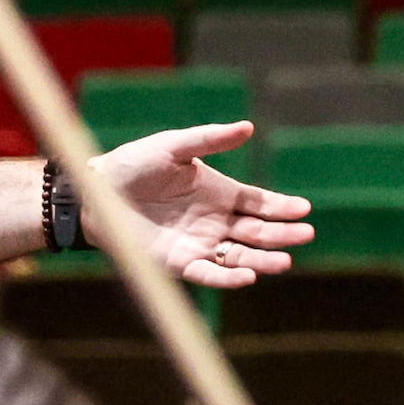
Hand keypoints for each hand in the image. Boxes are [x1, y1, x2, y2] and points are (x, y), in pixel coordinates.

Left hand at [90, 122, 313, 288]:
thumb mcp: (173, 146)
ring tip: (285, 262)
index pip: (260, 203)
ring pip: (240, 255)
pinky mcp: (179, 262)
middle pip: (257, 231)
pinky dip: (228, 277)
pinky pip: (208, 273)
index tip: (304, 209)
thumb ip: (209, 139)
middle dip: (282, 234)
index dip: (282, 207)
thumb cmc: (134, 164)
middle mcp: (215, 221)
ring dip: (263, 259)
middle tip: (305, 234)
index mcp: (220, 193)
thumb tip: (248, 127)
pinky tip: (248, 277)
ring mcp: (199, 243)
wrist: (97, 192)